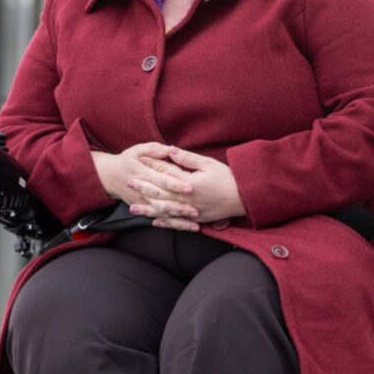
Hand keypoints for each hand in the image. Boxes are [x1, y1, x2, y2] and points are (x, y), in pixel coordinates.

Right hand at [92, 143, 199, 229]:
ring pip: (162, 213)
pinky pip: (159, 219)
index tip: (190, 188)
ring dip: (178, 219)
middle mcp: (143, 191)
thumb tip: (169, 149)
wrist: (109, 176)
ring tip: (195, 224)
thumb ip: (153, 149)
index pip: (161, 180)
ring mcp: (142, 202)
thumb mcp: (137, 150)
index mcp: (143, 173)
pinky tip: (187, 227)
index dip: (175, 184)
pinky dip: (173, 224)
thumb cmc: (126, 160)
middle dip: (179, 207)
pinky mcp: (144, 209)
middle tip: (196, 210)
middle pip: (162, 201)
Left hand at [127, 144, 245, 225]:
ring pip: (165, 212)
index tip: (137, 167)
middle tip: (128, 184)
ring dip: (148, 210)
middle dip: (143, 189)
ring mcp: (191, 212)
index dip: (150, 171)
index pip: (165, 176)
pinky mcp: (197, 220)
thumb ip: (187, 159)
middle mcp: (187, 200)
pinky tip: (154, 222)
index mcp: (189, 184)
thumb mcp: (208, 164)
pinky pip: (178, 223)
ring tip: (132, 209)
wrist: (244, 198)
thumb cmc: (228, 178)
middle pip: (160, 195)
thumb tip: (169, 150)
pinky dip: (165, 223)